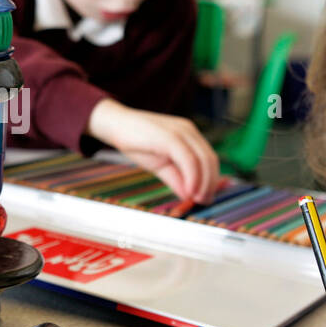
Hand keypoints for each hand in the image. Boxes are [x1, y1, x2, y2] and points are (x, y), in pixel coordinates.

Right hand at [86, 99, 218, 202]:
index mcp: (189, 135)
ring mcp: (180, 131)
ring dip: (203, 183)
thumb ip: (176, 178)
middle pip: (210, 159)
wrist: (114, 125)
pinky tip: (188, 191)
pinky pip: (188, 159)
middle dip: (210, 184)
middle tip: (203, 201)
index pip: (209, 159)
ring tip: (196, 199)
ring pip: (203, 159)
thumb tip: (188, 195)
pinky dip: (192, 177)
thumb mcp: (159, 165)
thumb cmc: (136, 143)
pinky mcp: (170, 136)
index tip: (206, 198)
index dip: (211, 180)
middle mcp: (188, 131)